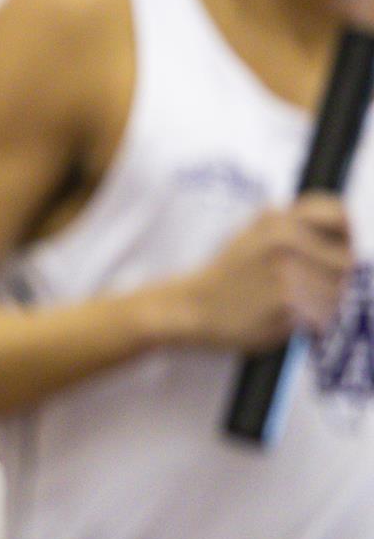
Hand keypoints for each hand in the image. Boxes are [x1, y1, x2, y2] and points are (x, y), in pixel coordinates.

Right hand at [152, 194, 353, 350]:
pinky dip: (311, 322)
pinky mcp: (287, 303)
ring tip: (295, 305)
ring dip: (325, 303)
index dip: (344, 235)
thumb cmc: (228, 274)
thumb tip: (345, 227)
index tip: (334, 249)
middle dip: (335, 277)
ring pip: (338, 292)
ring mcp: (286, 271)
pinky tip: (287, 317)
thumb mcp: (253, 233)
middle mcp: (284, 240)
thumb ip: (294, 225)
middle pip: (346, 261)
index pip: (339, 217)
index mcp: (277, 219)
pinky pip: (322, 315)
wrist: (192, 308)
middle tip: (310, 288)